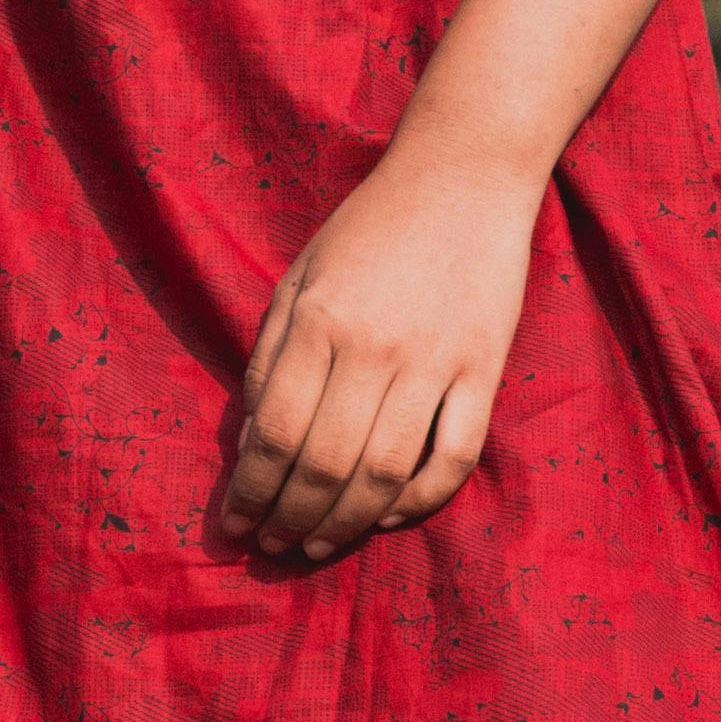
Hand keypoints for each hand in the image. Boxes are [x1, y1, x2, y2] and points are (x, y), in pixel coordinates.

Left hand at [221, 139, 540, 565]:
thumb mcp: (301, 274)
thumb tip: (252, 440)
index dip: (251, 491)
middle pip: (325, 464)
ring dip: (344, 525)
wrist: (464, 173)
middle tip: (271, 547)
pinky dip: (421, 500)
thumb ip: (270, 354)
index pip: (274, 432)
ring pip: (384, 475)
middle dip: (290, 519)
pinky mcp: (484, 370)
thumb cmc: (371, 224)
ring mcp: (435, 362)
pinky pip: (454, 458)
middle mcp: (375, 346)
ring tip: (315, 547)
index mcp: (320, 319)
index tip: (236, 523)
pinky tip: (388, 516)